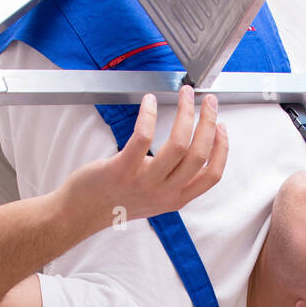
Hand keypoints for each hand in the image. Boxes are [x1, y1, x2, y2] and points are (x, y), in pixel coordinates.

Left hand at [61, 84, 227, 227]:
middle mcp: (165, 193)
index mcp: (176, 198)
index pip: (211, 175)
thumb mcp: (155, 198)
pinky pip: (143, 138)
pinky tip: (149, 101)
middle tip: (208, 101)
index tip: (221, 127)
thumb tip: (189, 151)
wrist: (83, 212)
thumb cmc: (117, 200)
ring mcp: (144, 182)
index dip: (222, 148)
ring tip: (185, 94)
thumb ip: (174, 181)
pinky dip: (148, 114)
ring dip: (186, 114)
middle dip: (208, 122)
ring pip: (178, 145)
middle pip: (198, 155)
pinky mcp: (122, 170)